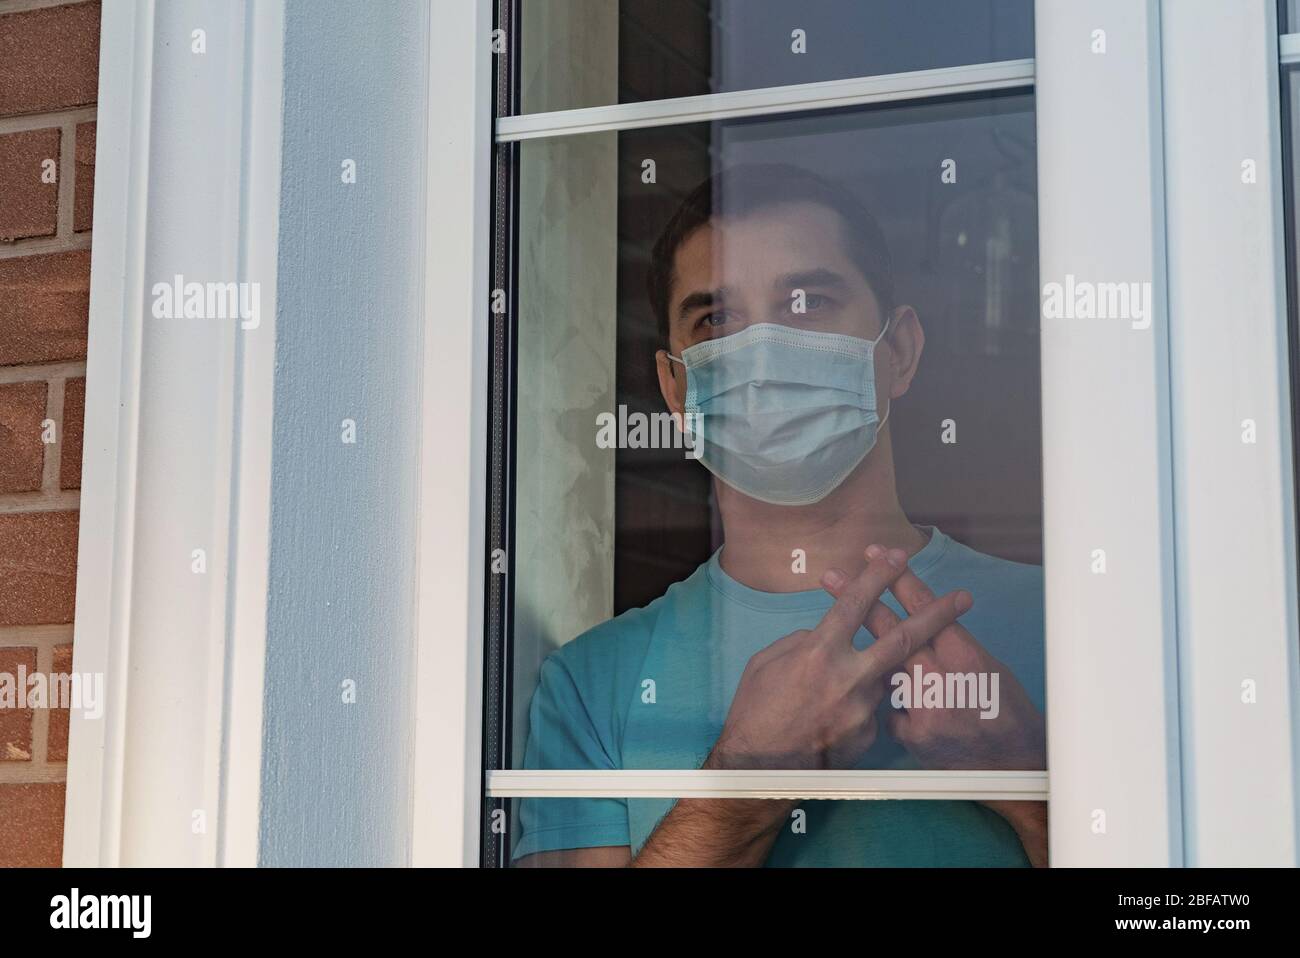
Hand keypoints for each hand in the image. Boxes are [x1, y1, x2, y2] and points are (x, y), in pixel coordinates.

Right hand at [710, 547, 975, 771]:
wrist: (759, 769)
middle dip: (937, 614)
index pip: (856, 603)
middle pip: (904, 638)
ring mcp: (863, 708)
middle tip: (963, 598)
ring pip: (883, 677)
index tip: (895, 555)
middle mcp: (848, 677)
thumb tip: (826, 635)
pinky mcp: (868, 734)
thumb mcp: (767, 662)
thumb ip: (803, 643)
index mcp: (819, 652)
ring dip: (870, 675)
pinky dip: (856, 706)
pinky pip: (871, 709)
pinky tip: (829, 719)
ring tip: (834, 689)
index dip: (877, 575)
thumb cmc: (755, 711)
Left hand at [822, 545, 1045, 772]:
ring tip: (831, 640)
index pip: (923, 608)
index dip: (898, 579)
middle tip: (830, 574)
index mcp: (965, 656)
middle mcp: (942, 678)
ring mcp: (924, 707)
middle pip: (891, 629)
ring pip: (884, 670)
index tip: (878, 554)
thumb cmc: (1007, 712)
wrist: (1014, 766)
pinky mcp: (913, 733)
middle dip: (859, 599)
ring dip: (858, 653)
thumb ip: (949, 648)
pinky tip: (903, 717)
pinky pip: (891, 710)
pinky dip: (895, 709)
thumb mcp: (988, 669)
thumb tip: (922, 625)